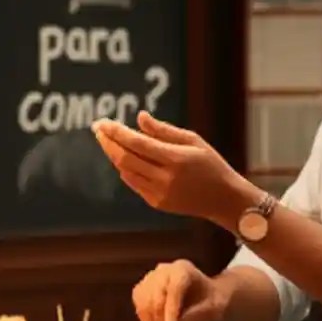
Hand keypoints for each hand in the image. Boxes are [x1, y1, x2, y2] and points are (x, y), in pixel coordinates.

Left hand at [93, 111, 244, 220]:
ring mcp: (159, 193)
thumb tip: (139, 117)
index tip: (102, 122)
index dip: (116, 132)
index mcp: (175, 159)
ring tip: (108, 140)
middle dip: (108, 142)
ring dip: (114, 155)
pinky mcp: (157, 203)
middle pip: (125, 158)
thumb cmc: (210, 164)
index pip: (137, 143)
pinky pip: (134, 183)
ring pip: (126, 171)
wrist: (223, 198)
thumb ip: (164, 130)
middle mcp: (165, 178)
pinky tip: (123, 158)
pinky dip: (126, 169)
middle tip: (98, 129)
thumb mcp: (192, 140)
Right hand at [133, 259, 227, 320]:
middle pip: (155, 296)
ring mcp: (149, 278)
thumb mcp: (213, 308)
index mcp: (182, 269)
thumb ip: (197, 315)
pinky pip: (139, 306)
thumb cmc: (211, 301)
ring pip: (143, 302)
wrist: (204, 296)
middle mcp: (163, 270)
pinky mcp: (142, 289)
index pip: (173, 289)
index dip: (171, 312)